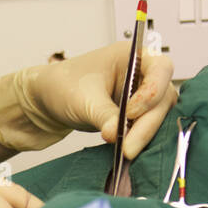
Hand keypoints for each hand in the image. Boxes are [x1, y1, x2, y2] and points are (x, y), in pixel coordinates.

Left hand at [28, 42, 178, 159]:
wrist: (44, 103)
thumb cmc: (61, 86)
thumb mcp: (82, 100)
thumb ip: (104, 115)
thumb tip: (120, 135)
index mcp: (130, 56)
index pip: (161, 68)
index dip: (152, 91)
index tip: (130, 112)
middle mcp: (140, 74)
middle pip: (163, 97)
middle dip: (147, 123)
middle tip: (129, 147)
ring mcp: (139, 96)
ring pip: (158, 115)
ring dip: (145, 134)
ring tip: (126, 152)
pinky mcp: (134, 116)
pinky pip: (147, 127)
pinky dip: (140, 139)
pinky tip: (127, 151)